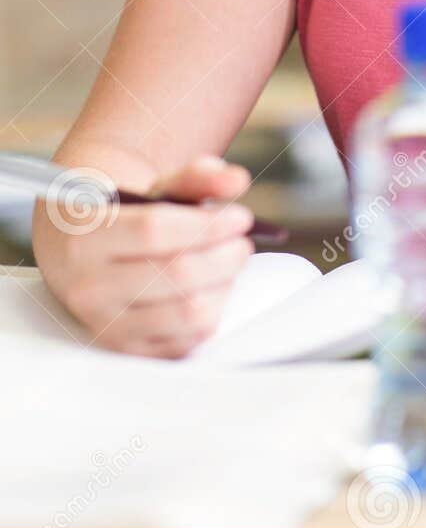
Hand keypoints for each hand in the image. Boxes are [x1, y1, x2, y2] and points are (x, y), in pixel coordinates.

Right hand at [32, 153, 256, 358]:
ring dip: (224, 286)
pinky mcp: (128, 350)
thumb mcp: (153, 188)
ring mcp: (108, 325)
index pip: (153, 231)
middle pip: (177, 275)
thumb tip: (236, 179)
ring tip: (230, 265)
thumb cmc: (124, 218)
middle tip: (243, 243)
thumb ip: (196, 177)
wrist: (79, 255)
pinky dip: (213, 313)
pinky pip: (188, 341)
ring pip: (188, 313)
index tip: (240, 218)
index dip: (206, 225)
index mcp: (86, 238)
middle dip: (225, 256)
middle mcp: (90, 288)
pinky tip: (213, 289)